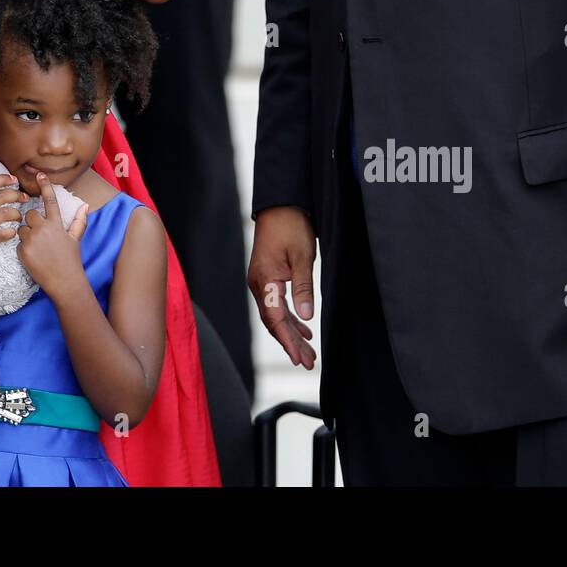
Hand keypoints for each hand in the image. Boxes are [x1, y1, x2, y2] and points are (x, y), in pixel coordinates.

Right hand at [0, 172, 27, 253]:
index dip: (3, 179)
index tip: (14, 179)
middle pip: (1, 196)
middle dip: (17, 195)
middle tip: (25, 198)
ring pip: (5, 213)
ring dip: (16, 214)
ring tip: (19, 217)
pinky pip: (2, 233)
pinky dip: (11, 232)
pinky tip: (13, 232)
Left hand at [16, 171, 88, 299]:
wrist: (64, 282)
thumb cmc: (71, 260)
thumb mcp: (75, 239)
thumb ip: (79, 220)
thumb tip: (85, 205)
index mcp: (57, 224)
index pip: (50, 200)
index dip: (45, 186)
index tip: (39, 174)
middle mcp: (43, 228)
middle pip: (30, 214)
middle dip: (32, 221)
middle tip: (40, 234)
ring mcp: (32, 239)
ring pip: (22, 228)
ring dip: (27, 234)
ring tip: (38, 247)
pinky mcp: (22, 251)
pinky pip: (18, 243)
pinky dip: (24, 248)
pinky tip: (34, 256)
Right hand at [248, 205, 316, 368]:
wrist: (279, 204)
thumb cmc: (291, 225)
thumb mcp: (303, 256)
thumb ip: (303, 287)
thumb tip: (306, 316)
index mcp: (265, 279)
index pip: (275, 318)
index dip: (288, 340)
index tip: (299, 358)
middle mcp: (258, 283)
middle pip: (273, 321)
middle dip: (290, 343)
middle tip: (308, 362)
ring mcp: (261, 280)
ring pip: (275, 315)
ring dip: (291, 333)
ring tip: (308, 352)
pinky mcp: (267, 276)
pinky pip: (276, 304)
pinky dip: (289, 318)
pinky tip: (303, 328)